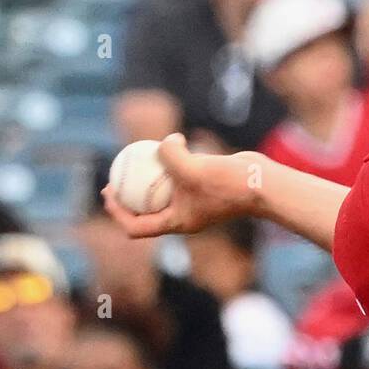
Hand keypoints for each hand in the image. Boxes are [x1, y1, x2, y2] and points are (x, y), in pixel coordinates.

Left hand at [102, 134, 267, 239]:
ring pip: (161, 194)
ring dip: (147, 180)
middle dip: (127, 199)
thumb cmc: (227, 183)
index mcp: (177, 222)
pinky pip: (178, 178)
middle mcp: (183, 216)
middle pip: (145, 213)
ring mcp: (193, 203)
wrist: (260, 185)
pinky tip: (168, 144)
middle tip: (113, 179)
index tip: (109, 193)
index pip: (137, 227)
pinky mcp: (203, 188)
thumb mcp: (191, 167)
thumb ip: (169, 153)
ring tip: (135, 159)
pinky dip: (169, 166)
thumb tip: (163, 141)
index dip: (118, 213)